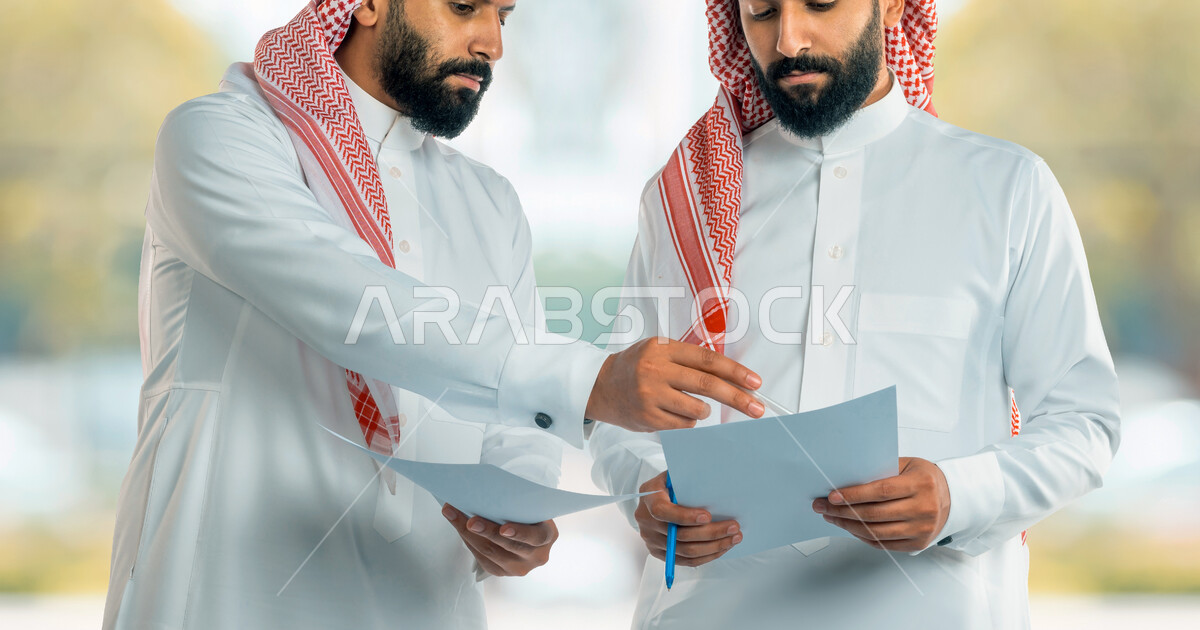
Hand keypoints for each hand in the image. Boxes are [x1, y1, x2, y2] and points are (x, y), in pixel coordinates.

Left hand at [441, 504, 556, 576]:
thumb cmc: (529, 514)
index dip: (520, 533)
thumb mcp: (531, 508)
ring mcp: (519, 567)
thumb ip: (518, 506)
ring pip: (490, 553)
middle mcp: (536, 556)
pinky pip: (482, 558)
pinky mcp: (501, 572)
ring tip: (453, 515)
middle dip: (486, 532)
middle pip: (508, 546)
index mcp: (547, 536)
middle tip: (470, 520)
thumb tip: (485, 494)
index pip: (535, 536)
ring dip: (468, 534)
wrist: (528, 531)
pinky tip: (458, 526)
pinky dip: (468, 540)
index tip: (504, 529)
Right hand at [585, 337, 764, 432]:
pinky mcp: (648, 418)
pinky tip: (672, 412)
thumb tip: (732, 376)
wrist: (601, 387)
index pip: (707, 360)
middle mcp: (656, 370)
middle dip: (737, 398)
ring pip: (697, 410)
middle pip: (707, 385)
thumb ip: (689, 359)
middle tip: (757, 408)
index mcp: (662, 348)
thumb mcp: (659, 350)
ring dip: (703, 410)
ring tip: (689, 404)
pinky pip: (683, 425)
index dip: (735, 371)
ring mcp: (650, 395)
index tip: (755, 382)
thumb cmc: (637, 366)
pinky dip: (687, 421)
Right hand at [634, 471, 741, 567]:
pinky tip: (722, 547)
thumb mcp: (675, 475)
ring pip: (686, 551)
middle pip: (679, 535)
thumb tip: (714, 485)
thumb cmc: (670, 484)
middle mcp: (646, 522)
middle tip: (733, 527)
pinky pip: (686, 561)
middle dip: (711, 532)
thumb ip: (688, 480)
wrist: (654, 497)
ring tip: (733, 538)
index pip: (662, 511)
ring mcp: (652, 540)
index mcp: (649, 498)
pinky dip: (707, 556)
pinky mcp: (660, 553)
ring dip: (714, 546)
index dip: (685, 516)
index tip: (707, 516)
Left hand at [812, 457, 950, 551]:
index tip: (832, 496)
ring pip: (876, 532)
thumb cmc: (924, 478)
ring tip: (832, 517)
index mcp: (921, 484)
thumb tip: (846, 478)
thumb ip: (881, 471)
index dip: (854, 494)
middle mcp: (924, 508)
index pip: (881, 491)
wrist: (952, 498)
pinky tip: (850, 527)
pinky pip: (883, 544)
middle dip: (843, 511)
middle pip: (875, 514)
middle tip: (823, 507)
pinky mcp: (917, 544)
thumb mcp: (907, 465)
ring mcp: (922, 529)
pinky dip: (862, 536)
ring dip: (848, 525)